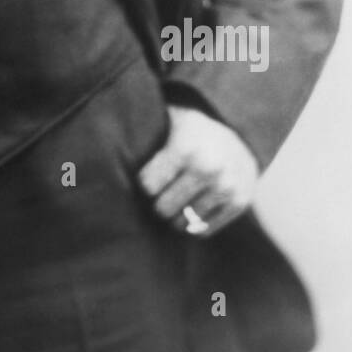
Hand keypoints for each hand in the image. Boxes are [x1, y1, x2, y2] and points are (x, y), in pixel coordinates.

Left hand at [137, 105, 258, 237]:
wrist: (242, 136)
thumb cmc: (194, 131)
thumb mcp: (171, 120)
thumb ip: (147, 131)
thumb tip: (109, 140)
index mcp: (185, 148)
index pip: (147, 186)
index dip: (144, 183)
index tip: (147, 179)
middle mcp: (208, 169)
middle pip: (163, 208)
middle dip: (157, 203)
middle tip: (159, 196)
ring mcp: (226, 187)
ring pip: (182, 222)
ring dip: (174, 216)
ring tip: (173, 204)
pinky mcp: (239, 203)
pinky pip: (203, 230)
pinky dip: (192, 225)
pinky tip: (189, 211)